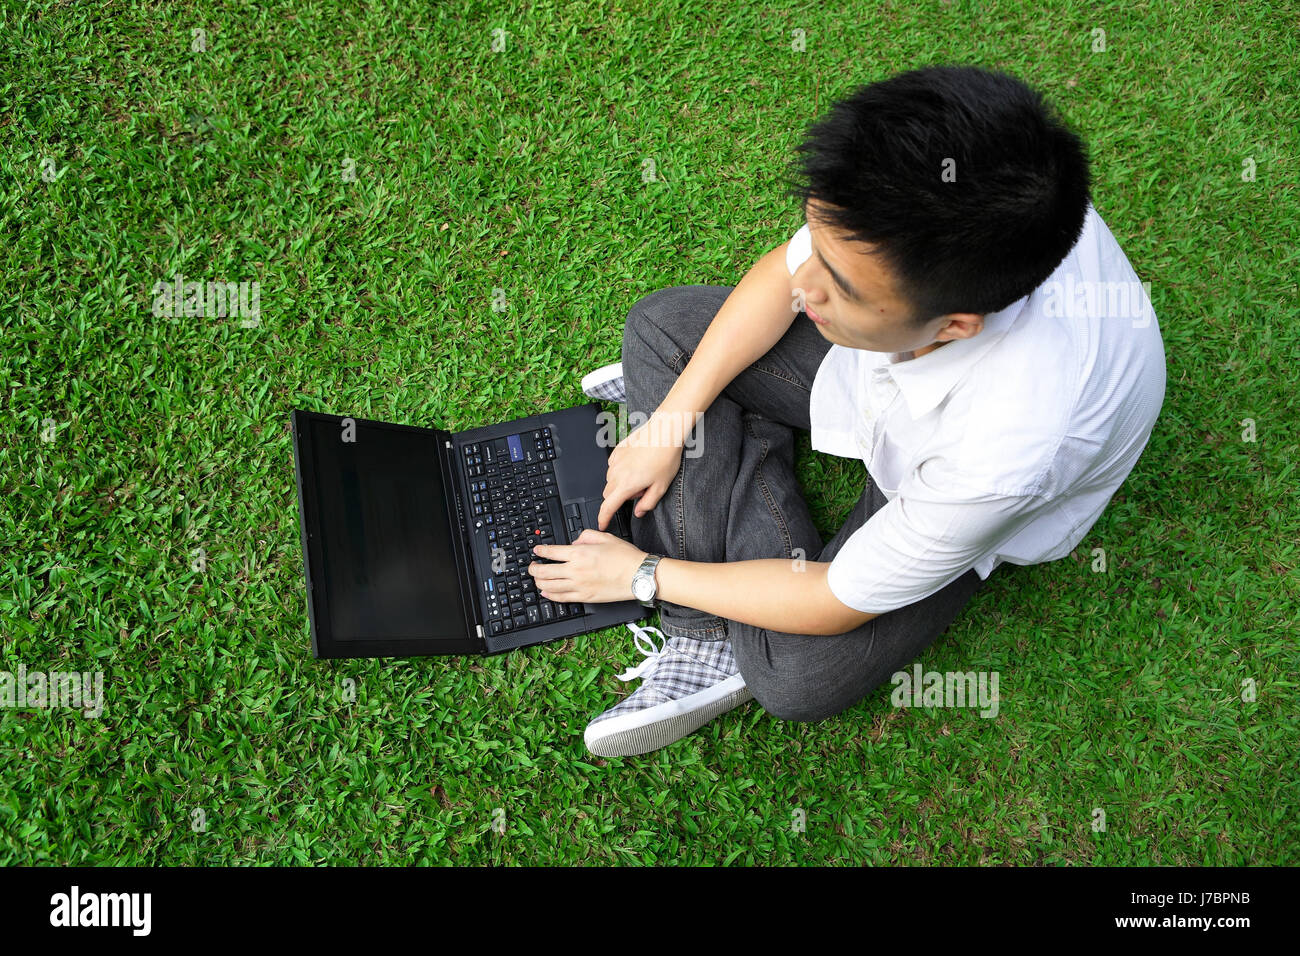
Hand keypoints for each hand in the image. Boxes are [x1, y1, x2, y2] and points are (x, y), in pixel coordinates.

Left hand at [528, 529, 647, 603]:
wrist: (638, 575)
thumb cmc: (626, 557)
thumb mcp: (605, 537)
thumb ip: (586, 535)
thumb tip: (575, 541)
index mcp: (580, 553)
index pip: (551, 552)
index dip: (540, 551)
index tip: (537, 551)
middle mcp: (576, 570)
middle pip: (544, 571)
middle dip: (533, 568)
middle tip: (531, 566)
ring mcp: (579, 585)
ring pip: (549, 586)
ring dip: (539, 582)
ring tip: (537, 579)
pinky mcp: (585, 597)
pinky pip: (561, 598)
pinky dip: (550, 595)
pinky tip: (546, 592)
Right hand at [596, 410, 687, 529]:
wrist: (664, 433)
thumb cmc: (665, 456)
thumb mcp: (661, 486)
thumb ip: (648, 503)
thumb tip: (639, 511)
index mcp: (627, 485)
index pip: (608, 507)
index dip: (603, 518)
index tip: (601, 524)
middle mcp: (617, 473)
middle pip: (608, 494)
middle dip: (619, 498)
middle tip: (640, 491)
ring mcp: (615, 461)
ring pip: (610, 480)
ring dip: (620, 484)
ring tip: (641, 475)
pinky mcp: (617, 451)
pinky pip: (612, 466)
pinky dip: (620, 471)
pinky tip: (636, 465)